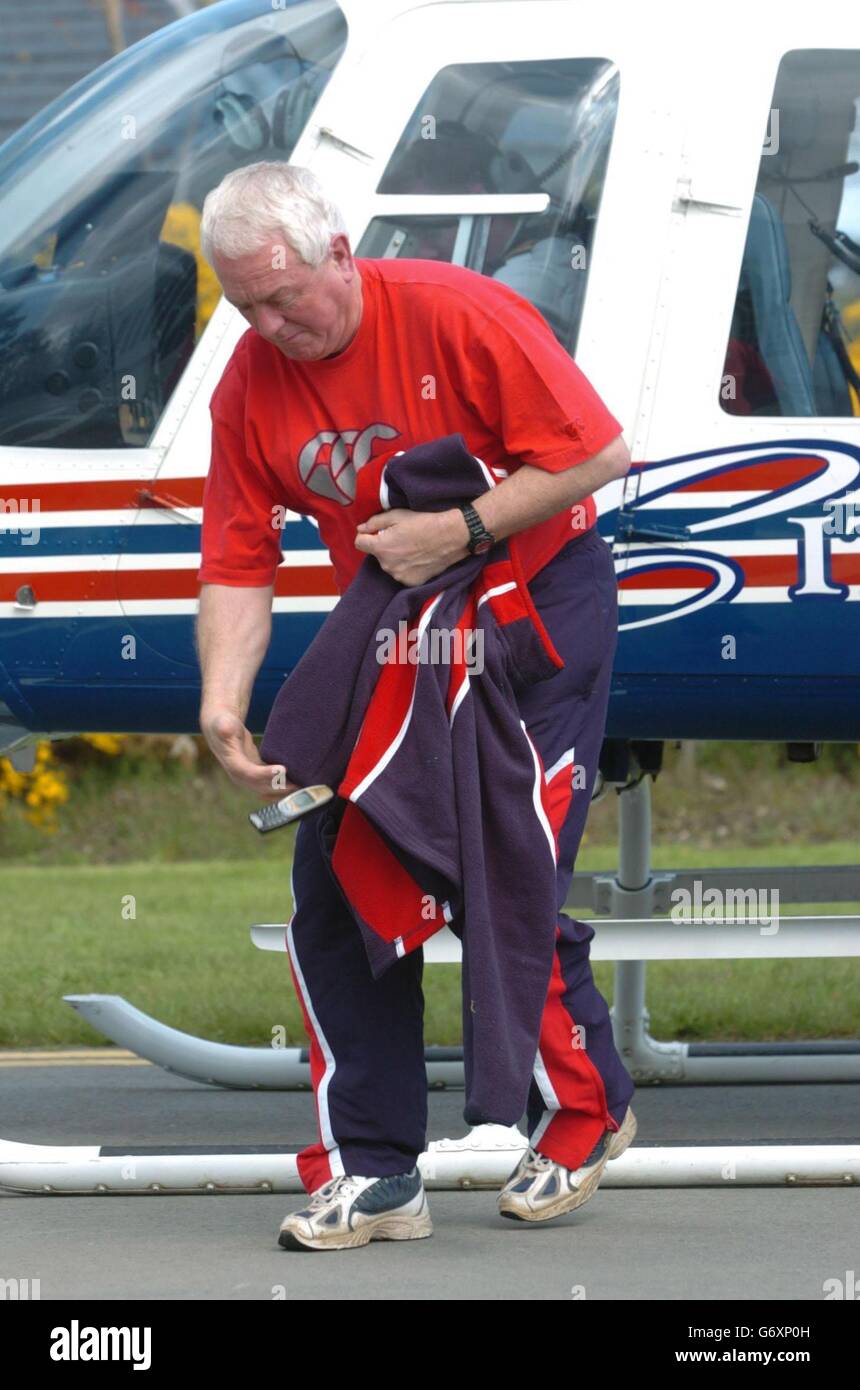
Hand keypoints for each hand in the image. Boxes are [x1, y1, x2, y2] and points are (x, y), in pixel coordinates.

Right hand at [201, 707, 297, 799]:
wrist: (220, 729)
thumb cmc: (222, 723)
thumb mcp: (222, 723)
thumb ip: (223, 727)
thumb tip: (224, 729)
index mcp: (233, 764)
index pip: (249, 773)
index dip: (265, 774)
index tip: (282, 769)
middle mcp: (240, 775)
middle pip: (261, 786)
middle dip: (279, 787)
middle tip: (299, 783)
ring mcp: (248, 777)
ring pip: (267, 789)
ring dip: (284, 791)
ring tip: (303, 788)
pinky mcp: (257, 774)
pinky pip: (271, 784)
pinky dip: (283, 786)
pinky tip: (299, 785)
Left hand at [354, 508, 469, 585]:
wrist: (451, 536)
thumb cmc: (424, 523)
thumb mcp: (397, 515)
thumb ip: (374, 522)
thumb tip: (360, 529)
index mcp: (381, 548)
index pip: (359, 543)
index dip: (366, 535)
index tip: (377, 532)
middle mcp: (387, 565)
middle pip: (377, 554)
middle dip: (384, 546)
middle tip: (401, 537)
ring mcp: (400, 576)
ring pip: (389, 565)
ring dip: (395, 558)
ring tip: (412, 548)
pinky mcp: (412, 582)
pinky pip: (402, 574)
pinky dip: (407, 567)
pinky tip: (419, 558)